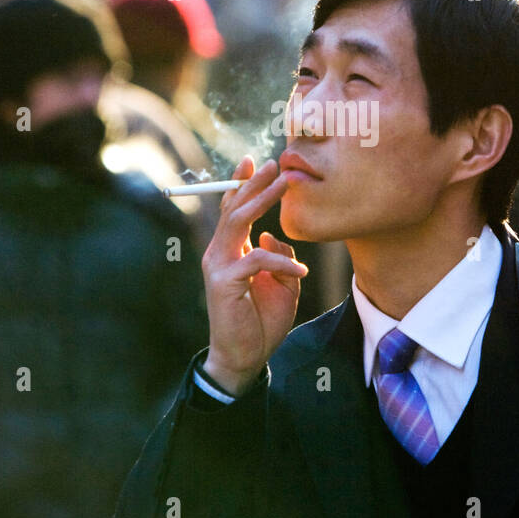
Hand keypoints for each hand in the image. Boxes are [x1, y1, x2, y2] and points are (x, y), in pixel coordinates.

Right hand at [200, 156, 307, 395]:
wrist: (246, 357)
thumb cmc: (262, 321)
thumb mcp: (282, 284)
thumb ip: (280, 257)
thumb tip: (273, 236)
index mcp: (231, 251)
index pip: (234, 210)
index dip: (242, 184)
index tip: (253, 161)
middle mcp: (220, 253)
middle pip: (235, 208)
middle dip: (254, 183)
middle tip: (274, 162)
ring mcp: (218, 266)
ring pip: (238, 222)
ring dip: (262, 200)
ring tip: (284, 184)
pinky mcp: (224, 282)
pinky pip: (256, 260)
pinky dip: (281, 262)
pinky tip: (300, 270)